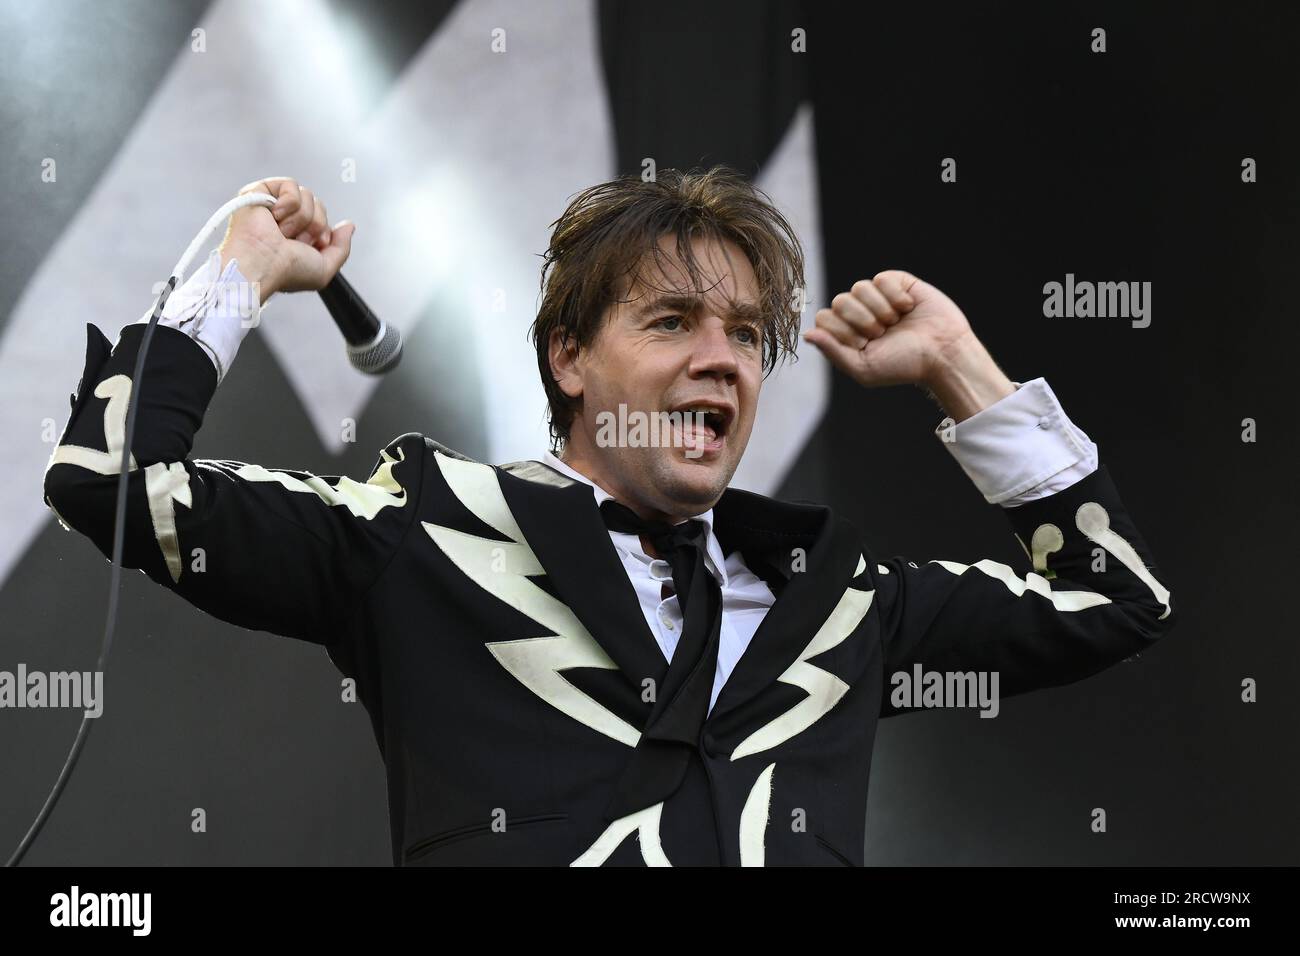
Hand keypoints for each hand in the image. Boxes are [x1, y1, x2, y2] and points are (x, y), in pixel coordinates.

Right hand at [217, 177, 354, 300]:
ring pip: (307, 195)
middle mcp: (284, 218)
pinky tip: (274, 217)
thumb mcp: (324, 268)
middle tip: (293, 240)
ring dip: (300, 219)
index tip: (309, 247)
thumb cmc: (287, 272)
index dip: (322, 232)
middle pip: (317, 204)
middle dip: (313, 225)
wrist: (262, 265)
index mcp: (296, 234)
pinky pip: (290, 185)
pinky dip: (288, 204)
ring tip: (281, 232)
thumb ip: (342, 248)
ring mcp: (271, 204)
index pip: (322, 217)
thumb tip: (348, 226)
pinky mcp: (258, 192)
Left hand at [803, 270, 974, 387]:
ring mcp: (877, 296)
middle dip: (861, 321)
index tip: (863, 344)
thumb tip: (806, 334)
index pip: (824, 318)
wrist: (942, 354)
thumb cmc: (903, 365)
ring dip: (879, 309)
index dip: (842, 331)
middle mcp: (859, 312)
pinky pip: (881, 278)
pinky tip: (908, 308)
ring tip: (896, 322)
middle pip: (839, 301)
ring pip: (859, 288)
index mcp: (847, 332)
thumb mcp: (863, 368)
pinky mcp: (897, 283)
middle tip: (882, 333)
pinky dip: (895, 296)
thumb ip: (833, 351)